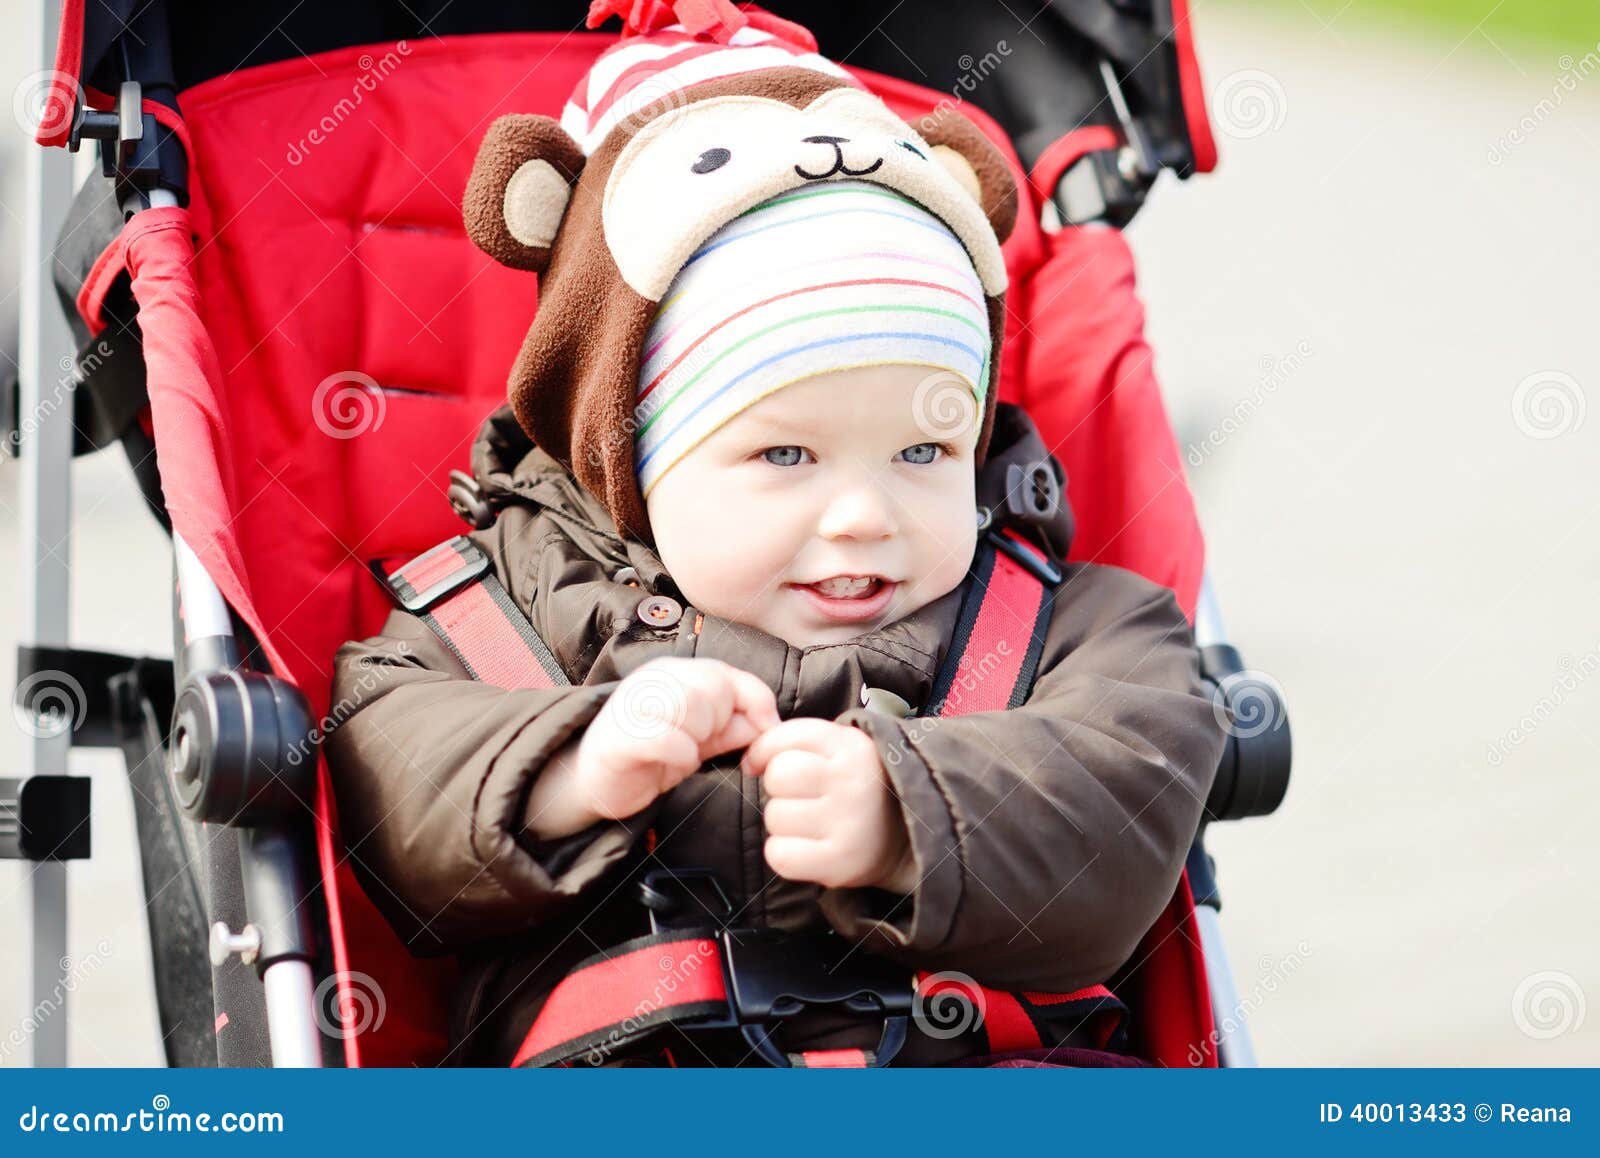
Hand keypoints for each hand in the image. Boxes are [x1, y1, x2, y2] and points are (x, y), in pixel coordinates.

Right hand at [527, 658, 778, 839]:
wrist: (599, 781)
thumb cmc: (655, 755)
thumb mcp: (704, 738)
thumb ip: (735, 726)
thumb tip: (770, 724)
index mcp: (678, 672)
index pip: (732, 675)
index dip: (756, 705)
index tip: (761, 734)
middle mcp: (655, 678)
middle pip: (714, 687)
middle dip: (720, 724)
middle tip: (704, 743)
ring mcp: (634, 703)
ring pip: (691, 707)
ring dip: (698, 738)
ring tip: (685, 750)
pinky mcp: (620, 734)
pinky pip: (667, 738)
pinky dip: (679, 755)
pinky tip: (671, 761)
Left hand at [741, 718, 915, 892]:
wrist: (907, 837)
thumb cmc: (858, 787)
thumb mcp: (841, 749)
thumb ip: (798, 741)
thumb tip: (750, 759)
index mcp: (852, 746)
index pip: (786, 737)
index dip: (765, 751)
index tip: (764, 763)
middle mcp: (853, 781)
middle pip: (777, 776)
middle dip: (778, 788)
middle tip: (800, 796)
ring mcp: (848, 823)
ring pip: (775, 816)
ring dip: (783, 822)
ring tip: (810, 823)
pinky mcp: (840, 861)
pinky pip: (780, 854)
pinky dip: (784, 852)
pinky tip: (805, 846)